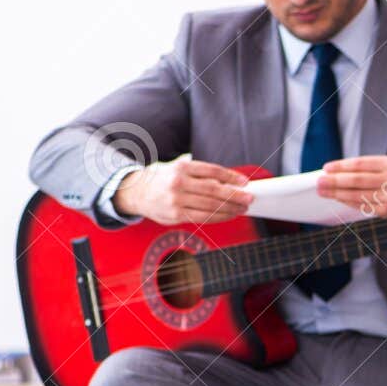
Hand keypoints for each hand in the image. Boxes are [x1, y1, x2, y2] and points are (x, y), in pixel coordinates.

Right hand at [113, 158, 252, 223]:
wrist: (136, 192)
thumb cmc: (163, 179)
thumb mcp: (178, 168)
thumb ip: (200, 175)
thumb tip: (229, 183)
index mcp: (181, 167)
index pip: (212, 171)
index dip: (231, 177)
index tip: (245, 182)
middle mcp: (178, 183)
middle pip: (214, 189)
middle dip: (235, 195)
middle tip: (250, 198)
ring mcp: (176, 200)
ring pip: (210, 205)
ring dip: (230, 208)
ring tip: (243, 208)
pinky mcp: (175, 215)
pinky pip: (203, 217)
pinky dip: (219, 217)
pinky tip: (229, 215)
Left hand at [317, 155, 386, 217]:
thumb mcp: (385, 164)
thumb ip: (364, 166)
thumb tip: (334, 172)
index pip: (360, 165)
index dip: (341, 166)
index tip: (326, 168)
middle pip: (357, 180)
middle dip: (335, 181)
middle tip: (319, 181)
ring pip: (358, 195)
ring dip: (337, 193)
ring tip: (323, 191)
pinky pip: (362, 206)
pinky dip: (347, 202)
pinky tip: (337, 198)